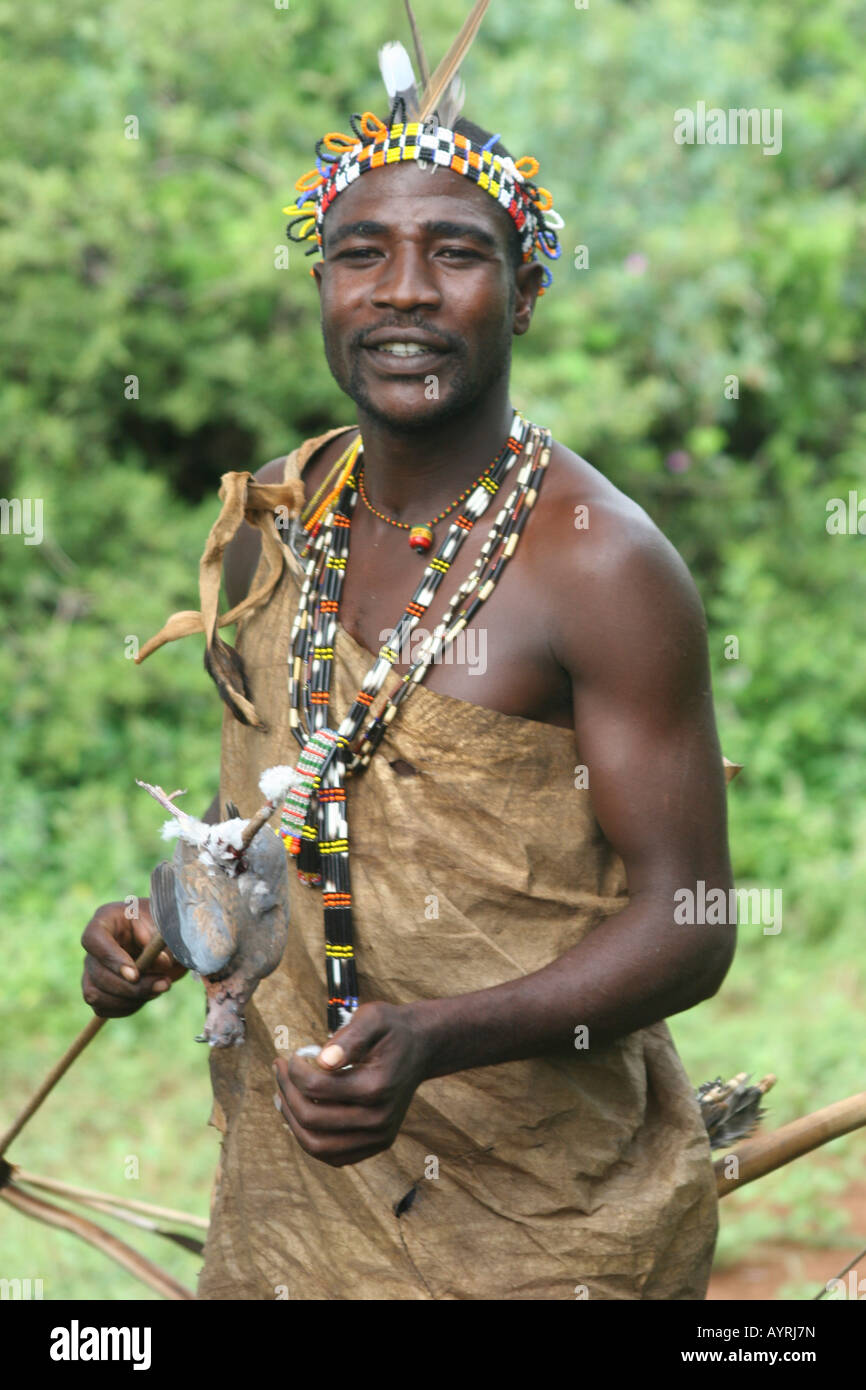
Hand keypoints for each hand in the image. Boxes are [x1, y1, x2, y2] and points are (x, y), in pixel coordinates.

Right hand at [81, 898, 186, 1018]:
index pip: (93, 939)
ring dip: (130, 999)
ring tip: (160, 987)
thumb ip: (160, 943)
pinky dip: (127, 1007)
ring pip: (96, 995)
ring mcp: (92, 969)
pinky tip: (149, 995)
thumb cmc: (162, 925)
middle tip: (164, 983)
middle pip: (97, 973)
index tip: (135, 974)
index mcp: (107, 919)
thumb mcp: (164, 925)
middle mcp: (94, 946)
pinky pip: (103, 1008)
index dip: (111, 959)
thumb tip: (161, 964)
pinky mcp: (98, 989)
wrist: (164, 940)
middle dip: (130, 987)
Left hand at [273, 1001, 429, 1166]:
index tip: (291, 1055)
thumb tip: (322, 1061)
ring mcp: (379, 1136)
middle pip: (312, 1118)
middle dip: (287, 1093)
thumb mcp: (373, 1018)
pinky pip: (333, 1156)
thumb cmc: (391, 1030)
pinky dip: (310, 1138)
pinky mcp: (377, 1144)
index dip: (294, 1071)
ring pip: (318, 1146)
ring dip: (292, 1121)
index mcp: (376, 1086)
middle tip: (280, 1070)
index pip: (317, 1087)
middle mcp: (379, 1119)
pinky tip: (300, 1114)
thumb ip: (349, 1037)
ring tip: (281, 1096)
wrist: (420, 1048)